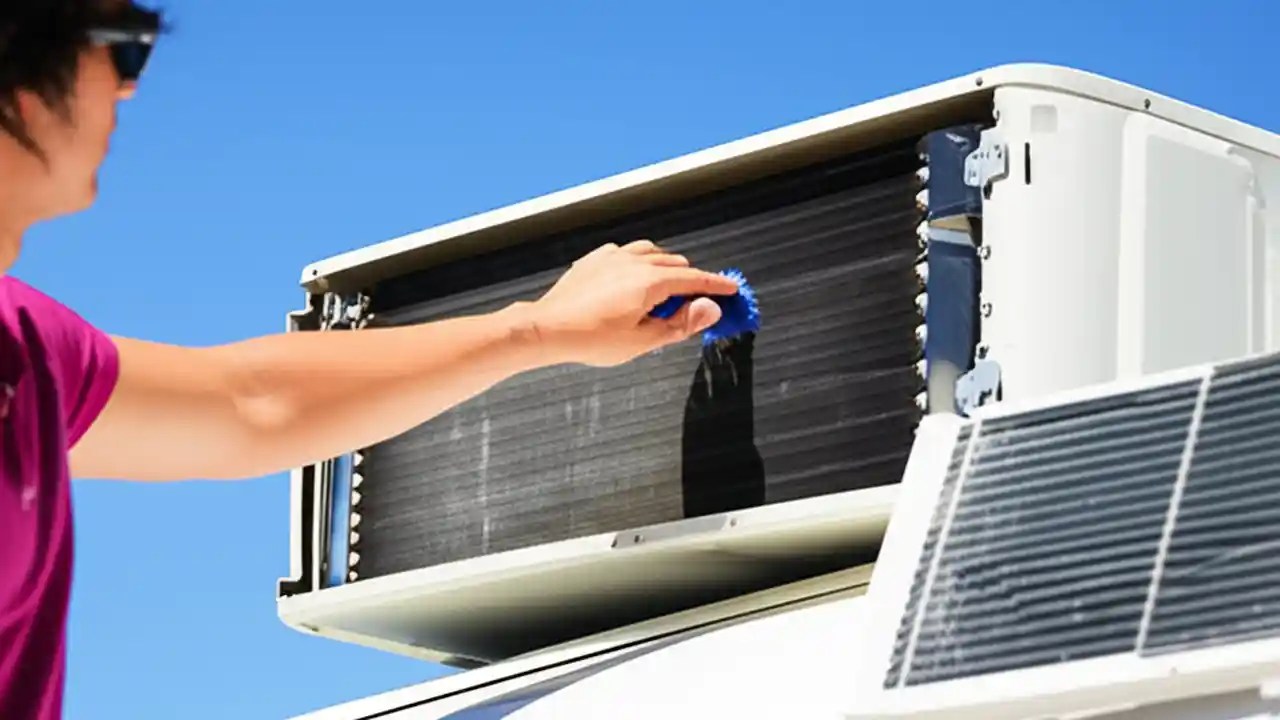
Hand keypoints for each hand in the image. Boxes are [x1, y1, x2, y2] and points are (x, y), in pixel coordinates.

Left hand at [524, 240, 740, 365]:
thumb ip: (681, 324)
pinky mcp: (594, 260)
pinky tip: (635, 273)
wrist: (549, 328)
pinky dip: (639, 260)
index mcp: (650, 282)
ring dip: (667, 265)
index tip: (731, 289)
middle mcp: (634, 262)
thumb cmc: (592, 338)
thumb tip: (710, 310)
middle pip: (675, 263)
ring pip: (651, 251)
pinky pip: (626, 251)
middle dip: (692, 278)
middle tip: (700, 297)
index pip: (694, 279)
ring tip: (670, 284)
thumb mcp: (644, 340)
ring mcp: (612, 257)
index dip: (716, 285)